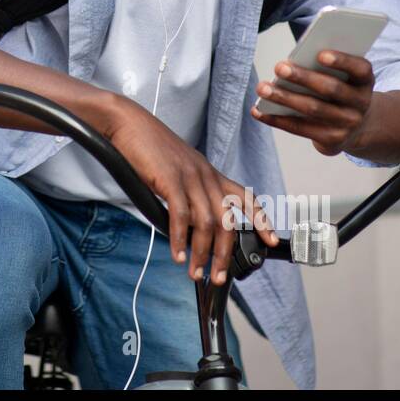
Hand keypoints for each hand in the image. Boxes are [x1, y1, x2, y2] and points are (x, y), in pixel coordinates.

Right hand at [102, 97, 278, 284]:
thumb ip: (190, 194)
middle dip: (225, 254)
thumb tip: (191, 226)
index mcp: (211, 173)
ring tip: (195, 272)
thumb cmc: (150, 148)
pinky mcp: (170, 179)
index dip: (261, 219)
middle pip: (227, 221)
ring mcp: (189, 177)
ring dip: (203, 253)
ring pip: (207, 223)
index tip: (270, 241)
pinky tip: (177, 254)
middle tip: (217, 276)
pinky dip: (180, 239)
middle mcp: (206, 176)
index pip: (246, 197)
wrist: (129, 123)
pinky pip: (181, 215)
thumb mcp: (179, 169)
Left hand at [250, 50, 375, 155]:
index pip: (360, 69)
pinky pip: (300, 128)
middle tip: (279, 67)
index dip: (342, 61)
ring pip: (312, 109)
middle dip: (303, 77)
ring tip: (262, 88)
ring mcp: (347, 124)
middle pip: (331, 89)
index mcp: (365, 81)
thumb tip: (291, 64)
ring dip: (284, 97)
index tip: (320, 54)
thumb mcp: (343, 77)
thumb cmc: (340, 91)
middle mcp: (361, 104)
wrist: (357, 126)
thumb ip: (326, 68)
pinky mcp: (332, 140)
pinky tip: (258, 111)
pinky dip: (276, 119)